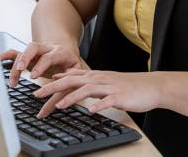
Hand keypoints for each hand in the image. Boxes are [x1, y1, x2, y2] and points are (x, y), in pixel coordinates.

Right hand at [0, 41, 83, 87]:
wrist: (67, 50)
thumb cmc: (71, 65)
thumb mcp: (75, 75)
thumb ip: (66, 87)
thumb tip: (55, 104)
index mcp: (60, 53)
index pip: (49, 57)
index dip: (41, 66)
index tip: (33, 76)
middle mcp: (47, 48)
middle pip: (34, 47)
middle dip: (26, 58)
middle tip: (20, 69)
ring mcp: (37, 51)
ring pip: (24, 51)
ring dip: (16, 64)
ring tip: (12, 81)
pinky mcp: (29, 55)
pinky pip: (17, 52)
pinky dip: (8, 55)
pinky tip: (0, 60)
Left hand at [33, 69, 160, 118]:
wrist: (151, 86)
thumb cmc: (127, 86)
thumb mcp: (104, 81)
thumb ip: (86, 81)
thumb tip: (67, 80)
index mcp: (94, 76)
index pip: (69, 77)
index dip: (52, 82)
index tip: (36, 89)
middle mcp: (99, 79)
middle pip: (72, 81)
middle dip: (53, 88)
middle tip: (38, 96)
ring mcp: (109, 87)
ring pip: (87, 90)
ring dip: (72, 97)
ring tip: (59, 106)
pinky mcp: (120, 96)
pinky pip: (107, 101)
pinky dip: (98, 105)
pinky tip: (90, 112)